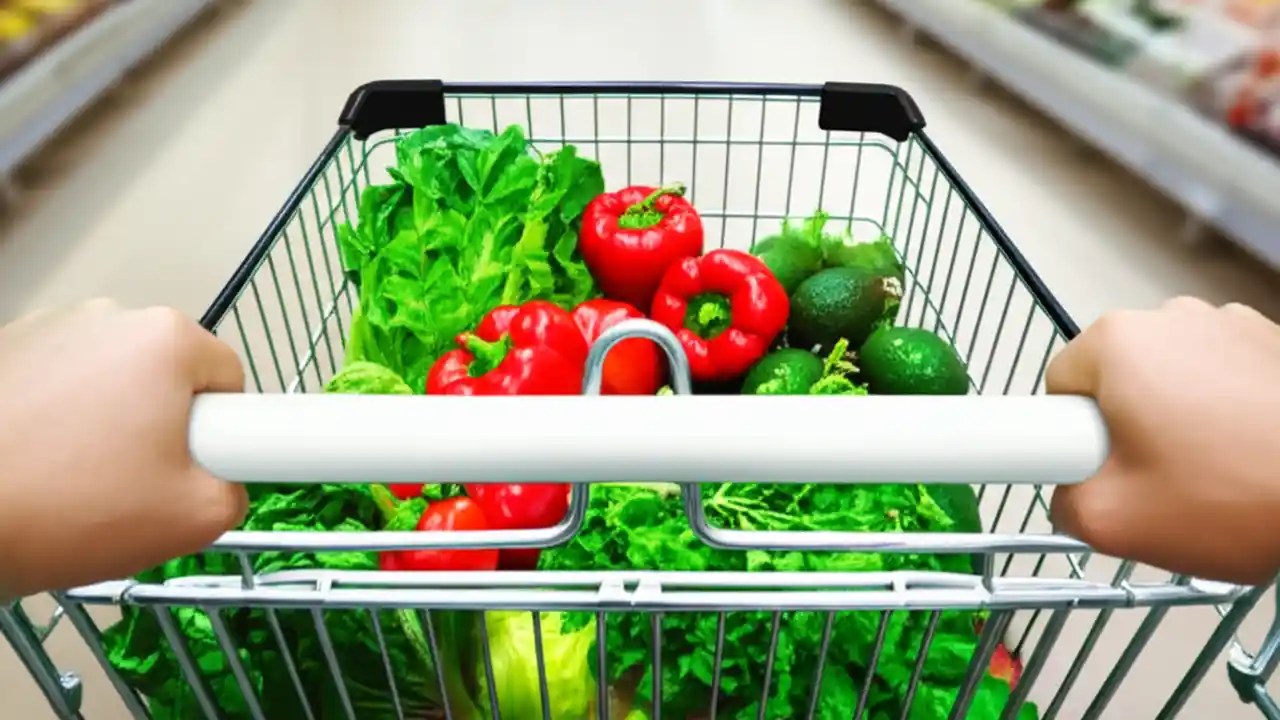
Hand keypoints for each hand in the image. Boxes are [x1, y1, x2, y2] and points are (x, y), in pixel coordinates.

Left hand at [0, 300, 246, 597]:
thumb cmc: (70, 508)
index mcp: (167, 337)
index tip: (191, 473)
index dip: (224, 433)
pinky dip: (52, 421)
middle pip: (166, 376)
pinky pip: (53, 384)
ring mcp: (45, 326)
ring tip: (72, 483)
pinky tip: (31, 467)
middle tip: (134, 487)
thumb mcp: (194, 519)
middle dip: (159, 426)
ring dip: (103, 424)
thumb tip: (220, 482)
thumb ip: (237, 492)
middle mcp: (109, 314)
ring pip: (107, 381)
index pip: (230, 379)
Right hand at [1047, 297, 1279, 584]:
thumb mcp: (1113, 521)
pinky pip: (1223, 378)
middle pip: (1116, 380)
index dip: (1067, 437)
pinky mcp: (1275, 343)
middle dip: (1126, 430)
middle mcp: (1171, 317)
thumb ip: (1063, 504)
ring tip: (1211, 474)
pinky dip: (1226, 414)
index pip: (1057, 387)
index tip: (1098, 471)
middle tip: (1156, 482)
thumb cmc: (1237, 494)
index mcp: (1117, 342)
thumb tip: (1070, 496)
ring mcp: (1231, 324)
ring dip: (1178, 422)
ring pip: (1172, 380)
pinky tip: (1247, 457)